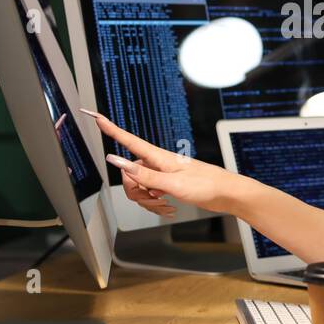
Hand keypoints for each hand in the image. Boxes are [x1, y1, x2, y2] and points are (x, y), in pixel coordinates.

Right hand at [81, 109, 244, 215]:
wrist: (228, 194)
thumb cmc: (207, 185)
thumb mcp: (173, 182)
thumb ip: (144, 174)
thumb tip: (118, 161)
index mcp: (158, 157)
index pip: (128, 140)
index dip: (111, 129)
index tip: (96, 116)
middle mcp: (158, 163)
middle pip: (130, 174)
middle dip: (136, 191)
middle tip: (154, 199)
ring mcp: (162, 174)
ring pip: (139, 187)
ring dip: (148, 201)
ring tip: (165, 205)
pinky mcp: (168, 185)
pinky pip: (150, 194)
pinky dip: (156, 204)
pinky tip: (169, 207)